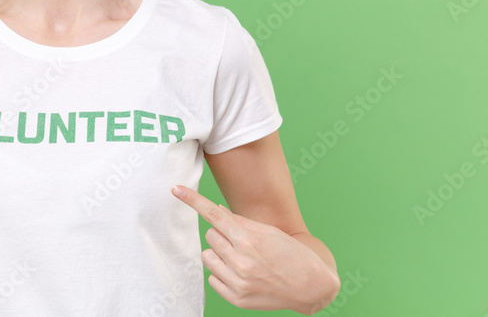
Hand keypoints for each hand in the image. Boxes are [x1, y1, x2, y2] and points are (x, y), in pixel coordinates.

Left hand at [171, 185, 338, 314]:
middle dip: (222, 235)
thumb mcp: (270, 232)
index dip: (193, 200)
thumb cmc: (292, 254)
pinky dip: (222, 274)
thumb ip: (240, 222)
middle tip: (242, 241)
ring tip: (242, 258)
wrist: (312, 287)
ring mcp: (237, 283)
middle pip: (210, 236)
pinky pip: (212, 278)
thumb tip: (216, 212)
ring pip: (207, 257)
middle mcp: (240, 262)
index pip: (213, 216)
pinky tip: (242, 274)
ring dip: (219, 254)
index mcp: (248, 241)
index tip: (175, 189)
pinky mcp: (236, 299)